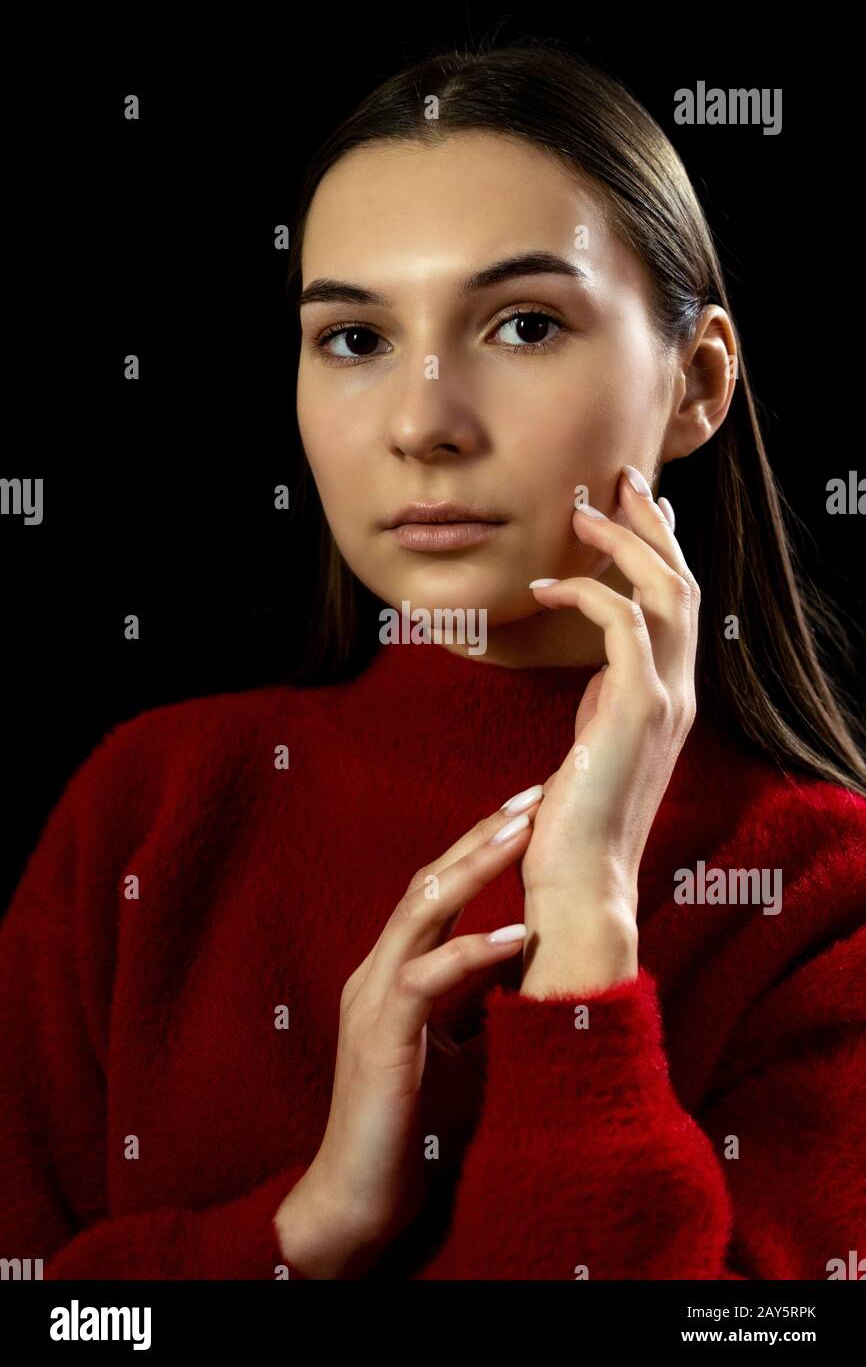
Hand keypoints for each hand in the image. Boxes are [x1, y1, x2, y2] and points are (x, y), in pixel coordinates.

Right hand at [304, 792, 543, 1257]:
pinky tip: (515, 935)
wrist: (358, 1200)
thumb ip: (488, 1007)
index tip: (530, 812)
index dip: (481, 847)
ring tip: (524, 832)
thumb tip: (547, 978)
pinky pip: (427, 978)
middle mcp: (379, 970)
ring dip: (476, 867)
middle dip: (483, 834)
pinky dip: (471, 952)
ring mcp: (374, 998)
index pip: (439, 890)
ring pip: (422, 911)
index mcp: (397, 970)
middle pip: (430, 880)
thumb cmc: (413, 1130)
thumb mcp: (464, 1053)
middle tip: (534, 795)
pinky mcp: (382, 1036)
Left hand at [519, 465, 699, 996]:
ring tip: (584, 513)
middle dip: (651, 527)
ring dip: (626, 545)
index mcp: (667, 700)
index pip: (677, 607)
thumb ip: (603, 705)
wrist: (580, 885)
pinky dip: (591, 593)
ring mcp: (662, 703)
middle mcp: (676, 694)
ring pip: (666, 593)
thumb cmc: (572, 824)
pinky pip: (625, 626)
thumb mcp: (594, 748)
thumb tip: (594, 674)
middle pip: (682, 585)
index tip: (636, 510)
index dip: (662, 552)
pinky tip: (550, 583)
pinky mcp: (634, 714)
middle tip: (618, 481)